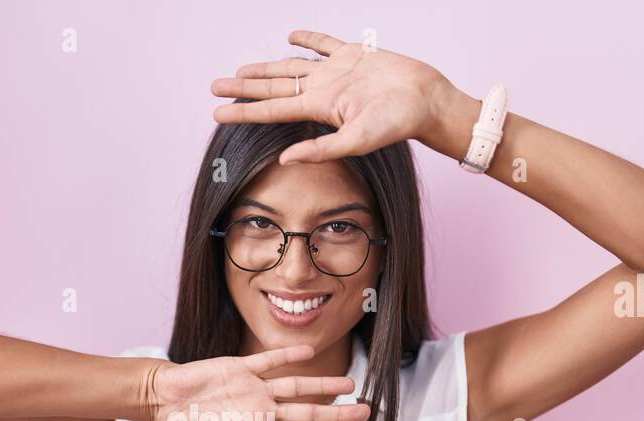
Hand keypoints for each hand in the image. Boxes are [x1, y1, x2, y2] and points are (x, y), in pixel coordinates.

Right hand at [146, 344, 368, 420]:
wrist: (159, 404)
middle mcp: (261, 412)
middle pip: (307, 413)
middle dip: (337, 414)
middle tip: (368, 412)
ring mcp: (253, 390)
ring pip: (295, 387)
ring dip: (323, 385)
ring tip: (350, 384)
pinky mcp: (239, 369)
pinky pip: (268, 361)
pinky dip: (288, 356)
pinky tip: (310, 353)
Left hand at [210, 30, 460, 164]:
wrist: (428, 101)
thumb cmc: (397, 123)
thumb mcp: (357, 141)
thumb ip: (321, 149)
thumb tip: (285, 160)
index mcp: (320, 108)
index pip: (271, 109)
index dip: (243, 110)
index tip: (216, 112)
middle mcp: (323, 90)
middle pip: (274, 88)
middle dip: (244, 88)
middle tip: (215, 86)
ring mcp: (337, 71)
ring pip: (292, 67)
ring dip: (267, 68)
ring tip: (242, 70)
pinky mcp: (355, 54)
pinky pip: (325, 43)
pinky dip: (308, 39)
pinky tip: (291, 37)